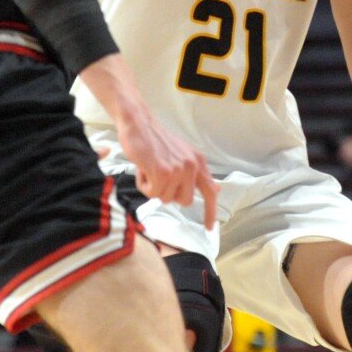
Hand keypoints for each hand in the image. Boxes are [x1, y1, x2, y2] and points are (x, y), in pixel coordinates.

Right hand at [115, 106, 218, 228]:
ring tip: (149, 169)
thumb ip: (193, 173)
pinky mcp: (162, 172)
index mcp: (198, 161)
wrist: (138, 123)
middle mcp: (192, 166)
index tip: (209, 227)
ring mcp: (178, 170)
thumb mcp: (181, 154)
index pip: (210, 191)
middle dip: (169, 195)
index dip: (210, 211)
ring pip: (166, 199)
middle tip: (158, 179)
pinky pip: (153, 194)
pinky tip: (143, 170)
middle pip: (184, 201)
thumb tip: (214, 190)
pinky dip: (144, 186)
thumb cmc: (155, 141)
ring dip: (153, 188)